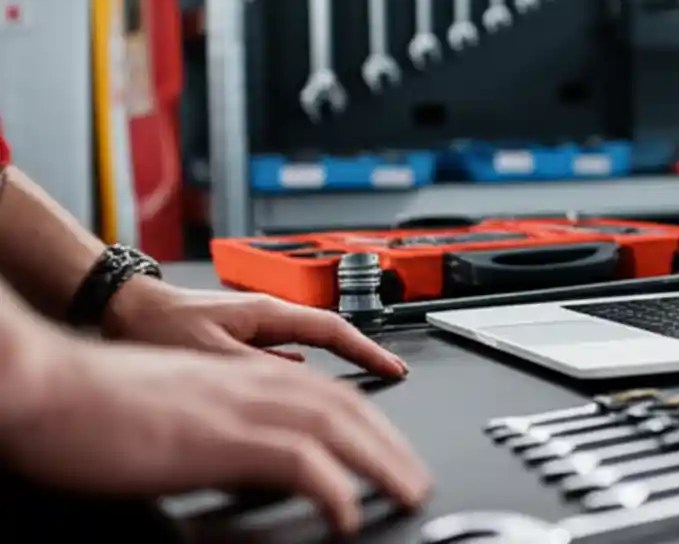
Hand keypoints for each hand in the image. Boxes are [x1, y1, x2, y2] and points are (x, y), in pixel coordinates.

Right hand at [0, 329, 431, 533]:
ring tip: (407, 492)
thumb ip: (223, 427)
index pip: (327, 395)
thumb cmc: (99, 404)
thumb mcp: (180, 411)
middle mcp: (252, 383)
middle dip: (391, 445)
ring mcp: (240, 406)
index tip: (393, 451)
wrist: (50, 387)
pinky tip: (349, 512)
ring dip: (382, 462)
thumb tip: (252, 460)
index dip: (369, 424)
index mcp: (242, 376)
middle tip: (417, 479)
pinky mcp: (221, 436)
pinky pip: (299, 460)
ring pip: (338, 428)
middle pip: (347, 409)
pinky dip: (333, 485)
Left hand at [102, 278, 406, 378]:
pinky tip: (305, 387)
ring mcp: (255, 329)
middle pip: (330, 336)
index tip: (394, 368)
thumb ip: (257, 370)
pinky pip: (285, 358)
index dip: (368, 351)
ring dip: (336, 365)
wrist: (119, 308)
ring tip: (359, 383)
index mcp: (268, 314)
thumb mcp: (211, 354)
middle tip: (390, 375)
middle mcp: (267, 317)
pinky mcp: (240, 342)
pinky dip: (305, 373)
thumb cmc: (156, 325)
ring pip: (309, 348)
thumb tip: (299, 385)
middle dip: (363, 356)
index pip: (333, 330)